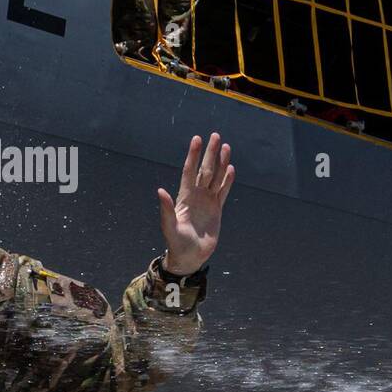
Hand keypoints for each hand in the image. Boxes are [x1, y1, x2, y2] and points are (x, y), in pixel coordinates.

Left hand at [157, 133, 234, 275]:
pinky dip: (227, 180)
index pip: (190, 171)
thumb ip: (166, 209)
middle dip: (209, 153)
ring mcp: (207, 201)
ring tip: (225, 146)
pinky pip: (223, 191)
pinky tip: (231, 168)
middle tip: (214, 135)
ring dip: (221, 162)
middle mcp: (196, 195)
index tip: (197, 139)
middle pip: (205, 169)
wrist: (189, 256)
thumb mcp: (169, 226)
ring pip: (216, 177)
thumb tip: (160, 190)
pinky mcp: (216, 210)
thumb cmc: (176, 243)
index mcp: (184, 197)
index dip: (193, 155)